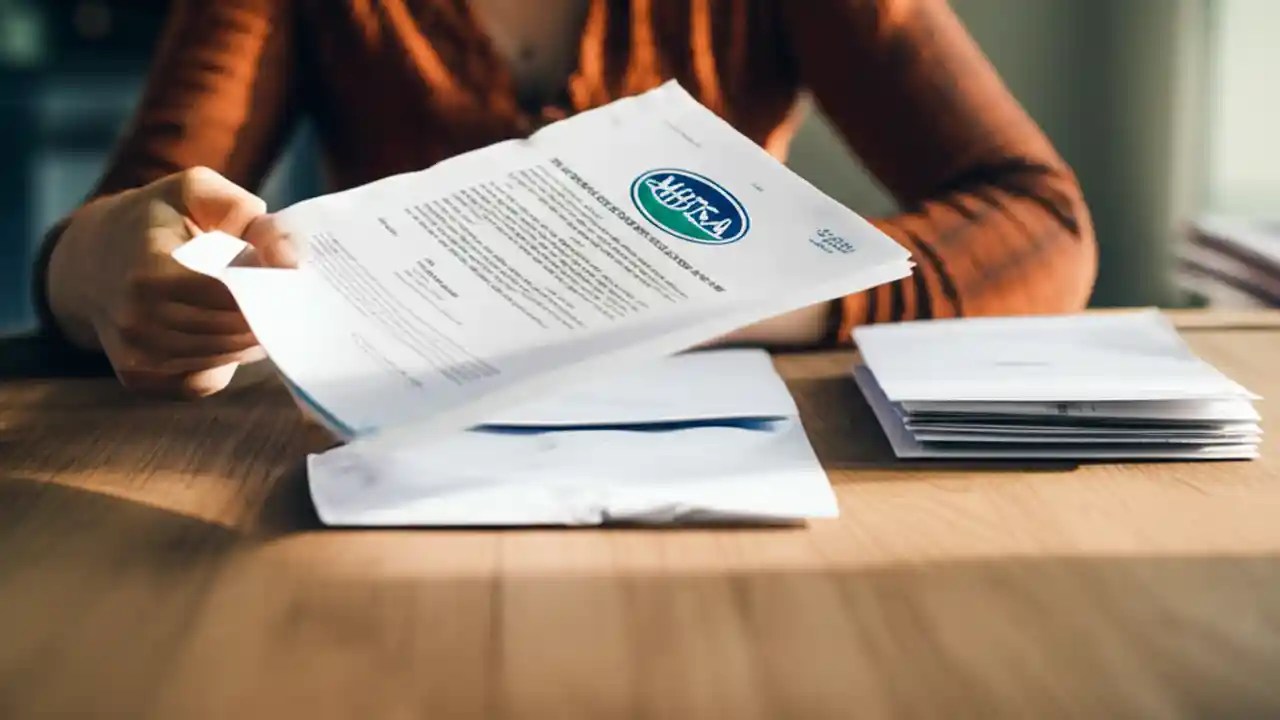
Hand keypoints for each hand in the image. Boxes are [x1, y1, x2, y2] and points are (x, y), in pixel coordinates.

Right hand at [46, 167, 298, 396]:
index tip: (285, 272)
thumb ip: (243, 211)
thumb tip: (291, 258)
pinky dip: (224, 360)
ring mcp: (137, 354)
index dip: (267, 285)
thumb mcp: (193, 191)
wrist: (89, 261)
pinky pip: (205, 382)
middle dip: (265, 312)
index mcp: (151, 270)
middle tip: (277, 291)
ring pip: (224, 356)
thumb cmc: (153, 220)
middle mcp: (138, 320)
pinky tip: (222, 330)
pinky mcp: (141, 378)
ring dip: (248, 336)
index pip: (233, 295)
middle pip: (233, 330)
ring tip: (250, 306)